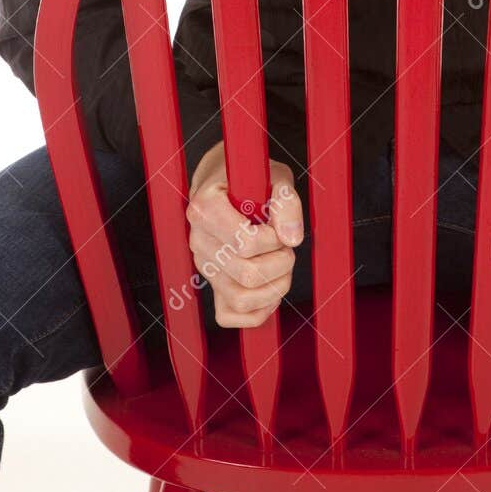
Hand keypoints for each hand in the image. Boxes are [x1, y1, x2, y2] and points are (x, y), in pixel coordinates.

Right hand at [185, 143, 303, 327]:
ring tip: (282, 265)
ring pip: (241, 299)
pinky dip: (257, 311)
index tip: (279, 228)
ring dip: (274, 288)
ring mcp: (203, 265)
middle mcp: (198, 241)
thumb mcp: (274, 176)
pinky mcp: (211, 283)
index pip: (245, 244)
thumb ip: (286, 201)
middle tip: (285, 246)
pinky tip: (272, 289)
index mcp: (205, 209)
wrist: (226, 183)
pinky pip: (228, 315)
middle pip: (248, 274)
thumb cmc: (251, 179)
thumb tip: (292, 238)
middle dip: (281, 263)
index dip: (274, 240)